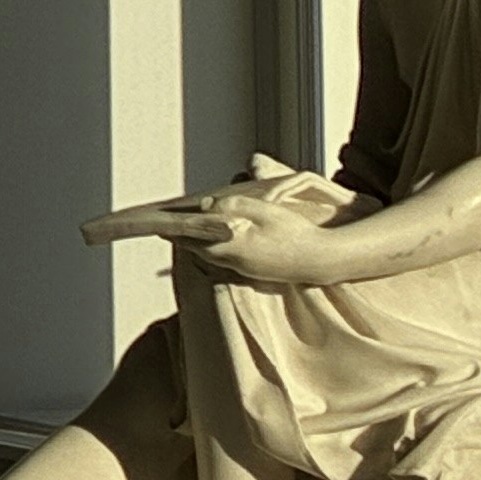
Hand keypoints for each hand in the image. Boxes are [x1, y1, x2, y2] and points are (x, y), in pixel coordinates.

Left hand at [179, 193, 339, 287]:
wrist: (320, 260)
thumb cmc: (294, 233)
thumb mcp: (262, 210)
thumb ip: (232, 206)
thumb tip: (205, 206)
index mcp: (232, 245)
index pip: (194, 239)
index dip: (176, 231)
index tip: (161, 225)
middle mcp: (233, 262)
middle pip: (199, 250)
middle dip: (185, 239)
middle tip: (171, 229)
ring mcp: (244, 270)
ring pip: (212, 257)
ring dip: (200, 245)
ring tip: (190, 233)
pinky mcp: (254, 274)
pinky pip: (226, 261)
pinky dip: (216, 250)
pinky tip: (220, 241)